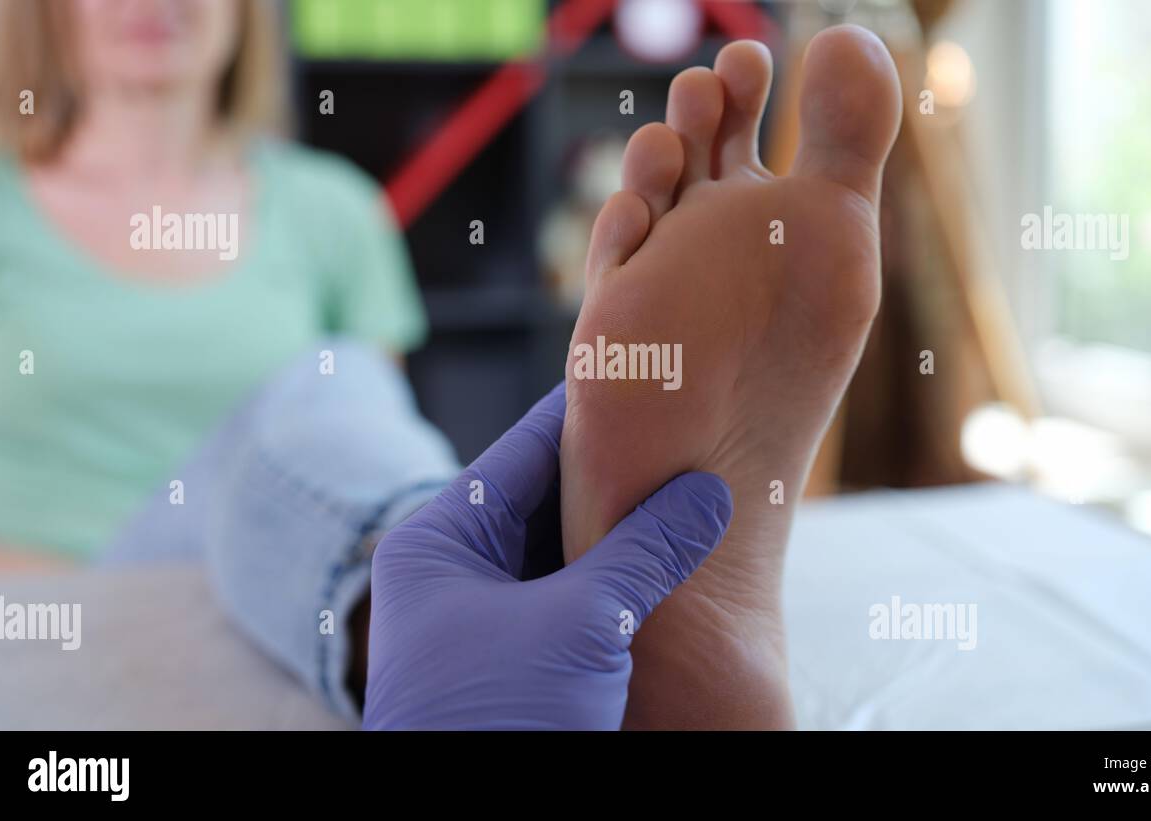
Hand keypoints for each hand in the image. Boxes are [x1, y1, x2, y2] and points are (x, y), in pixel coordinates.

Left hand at [362, 384, 732, 729]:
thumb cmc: (498, 724)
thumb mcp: (581, 626)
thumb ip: (647, 552)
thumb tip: (710, 493)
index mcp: (440, 541)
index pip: (528, 448)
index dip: (597, 411)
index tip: (657, 374)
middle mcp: (455, 571)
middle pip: (550, 496)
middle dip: (622, 474)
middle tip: (691, 438)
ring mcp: (484, 618)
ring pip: (567, 549)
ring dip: (626, 530)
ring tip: (692, 491)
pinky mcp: (516, 659)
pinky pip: (574, 598)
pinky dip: (619, 580)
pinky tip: (670, 562)